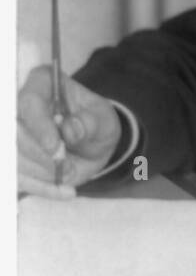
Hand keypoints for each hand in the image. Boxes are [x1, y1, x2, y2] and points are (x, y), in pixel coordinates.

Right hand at [17, 67, 120, 198]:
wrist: (92, 143)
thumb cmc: (96, 123)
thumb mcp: (104, 120)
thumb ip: (91, 122)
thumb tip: (71, 128)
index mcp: (42, 84)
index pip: (29, 102)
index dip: (38, 126)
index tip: (55, 147)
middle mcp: (20, 106)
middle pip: (14, 133)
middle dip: (40, 156)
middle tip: (68, 168)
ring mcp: (13, 132)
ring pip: (12, 158)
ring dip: (41, 174)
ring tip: (70, 175)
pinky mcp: (13, 157)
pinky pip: (17, 178)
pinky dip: (41, 189)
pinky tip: (65, 191)